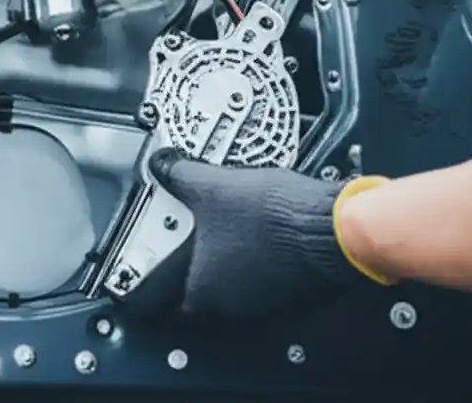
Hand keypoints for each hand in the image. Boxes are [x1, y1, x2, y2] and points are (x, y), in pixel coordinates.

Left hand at [151, 151, 367, 318]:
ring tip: (222, 234)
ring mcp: (264, 303)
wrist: (336, 227)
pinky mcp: (292, 294)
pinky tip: (257, 237)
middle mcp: (231, 306)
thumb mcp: (211, 185)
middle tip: (180, 246)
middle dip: (187, 269)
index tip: (135, 284)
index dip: (142, 292)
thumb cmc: (275, 217)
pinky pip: (262, 282)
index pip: (157, 307)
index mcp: (202, 291)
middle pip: (195, 295)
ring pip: (230, 289)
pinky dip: (254, 264)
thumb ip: (178, 175)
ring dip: (224, 266)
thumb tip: (161, 164)